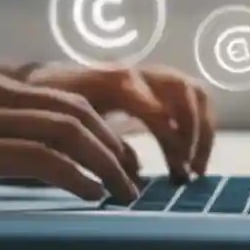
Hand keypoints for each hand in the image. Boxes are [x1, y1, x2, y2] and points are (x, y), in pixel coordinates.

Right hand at [0, 74, 141, 203]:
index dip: (103, 128)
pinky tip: (91, 194)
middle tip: (133, 178)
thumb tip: (34, 161)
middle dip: (114, 145)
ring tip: (123, 191)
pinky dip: (75, 176)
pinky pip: (40, 159)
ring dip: (104, 162)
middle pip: (77, 112)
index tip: (121, 159)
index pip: (67, 100)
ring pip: (67, 131)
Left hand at [25, 63, 214, 181]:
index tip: (178, 166)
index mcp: (112, 82)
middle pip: (182, 92)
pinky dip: (202, 125)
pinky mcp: (158, 84)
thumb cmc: (53, 107)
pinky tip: (193, 157)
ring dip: (202, 131)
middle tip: (188, 172)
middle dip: (192, 134)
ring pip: (194, 92)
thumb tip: (131, 176)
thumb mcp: (64, 124)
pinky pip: (194, 96)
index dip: (169, 134)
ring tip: (196, 169)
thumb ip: (94, 145)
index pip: (153, 103)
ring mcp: (151, 75)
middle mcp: (138, 73)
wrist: (46, 80)